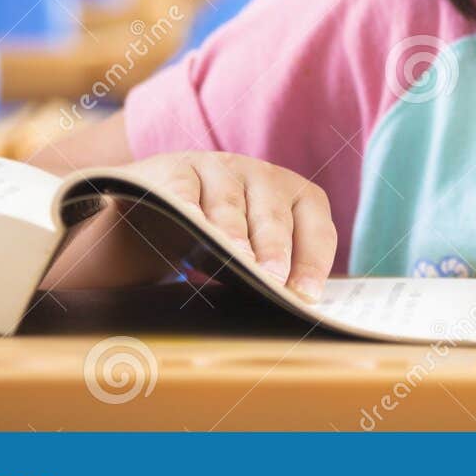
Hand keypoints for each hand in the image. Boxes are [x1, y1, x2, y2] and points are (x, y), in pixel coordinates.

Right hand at [132, 150, 335, 298]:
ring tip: (238, 261)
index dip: (313, 260)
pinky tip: (192, 224)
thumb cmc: (221, 236)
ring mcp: (220, 168)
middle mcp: (261, 175)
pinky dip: (188, 206)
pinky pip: (185, 188)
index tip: (306, 296)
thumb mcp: (253, 248)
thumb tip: (295, 308)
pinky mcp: (179, 169)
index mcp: (294, 195)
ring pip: (230, 203)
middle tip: (273, 279)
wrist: (161, 205)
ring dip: (234, 233)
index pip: (314, 225)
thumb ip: (275, 273)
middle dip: (275, 249)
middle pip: (273, 215)